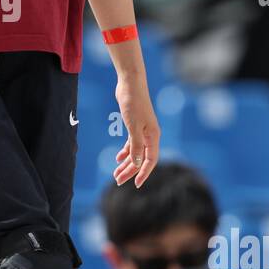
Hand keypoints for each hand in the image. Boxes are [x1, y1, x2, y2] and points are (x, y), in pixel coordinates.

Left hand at [112, 70, 159, 187]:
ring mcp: (142, 131)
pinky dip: (125, 152)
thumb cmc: (133, 104)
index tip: (136, 184)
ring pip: (135, 152)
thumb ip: (136, 145)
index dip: (143, 173)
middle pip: (141, 158)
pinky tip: (118, 158)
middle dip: (130, 171)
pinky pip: (131, 144)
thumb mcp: (133, 127)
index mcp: (153, 136)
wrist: (130, 84)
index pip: (150, 160)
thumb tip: (137, 163)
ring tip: (115, 174)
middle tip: (117, 180)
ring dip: (126, 163)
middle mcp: (150, 135)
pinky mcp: (134, 126)